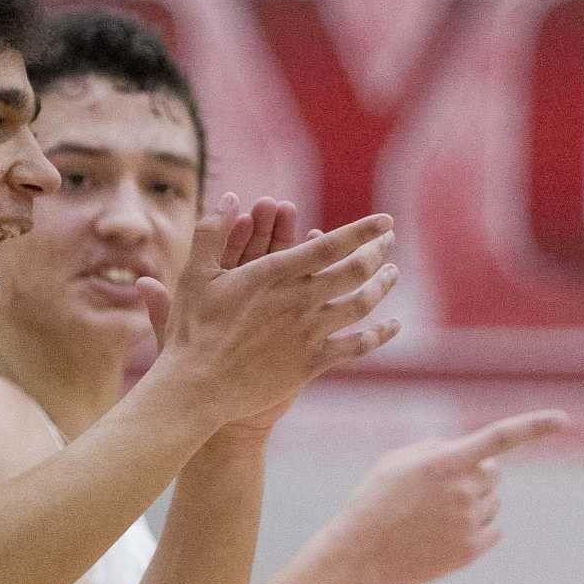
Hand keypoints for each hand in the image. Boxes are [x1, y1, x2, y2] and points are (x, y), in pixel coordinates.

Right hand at [147, 195, 399, 430]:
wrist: (196, 386)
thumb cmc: (192, 330)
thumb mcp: (194, 275)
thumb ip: (211, 233)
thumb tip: (228, 196)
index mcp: (274, 275)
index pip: (332, 245)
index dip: (363, 230)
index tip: (385, 220)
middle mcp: (299, 299)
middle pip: (356, 269)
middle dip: (379, 251)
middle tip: (388, 241)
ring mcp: (309, 331)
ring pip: (362, 303)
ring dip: (383, 286)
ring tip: (392, 274)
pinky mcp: (311, 361)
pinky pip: (357, 345)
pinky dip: (380, 334)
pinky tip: (392, 326)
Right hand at [329, 410, 568, 583]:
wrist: (360, 555)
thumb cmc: (373, 503)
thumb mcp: (393, 462)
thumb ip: (435, 449)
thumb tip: (464, 450)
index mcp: (443, 462)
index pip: (498, 437)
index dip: (534, 425)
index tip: (562, 419)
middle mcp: (463, 489)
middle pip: (493, 472)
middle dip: (474, 475)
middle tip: (440, 489)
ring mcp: (470, 520)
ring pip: (492, 501)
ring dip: (471, 503)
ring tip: (431, 517)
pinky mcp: (473, 547)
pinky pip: (493, 528)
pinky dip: (475, 527)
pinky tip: (443, 534)